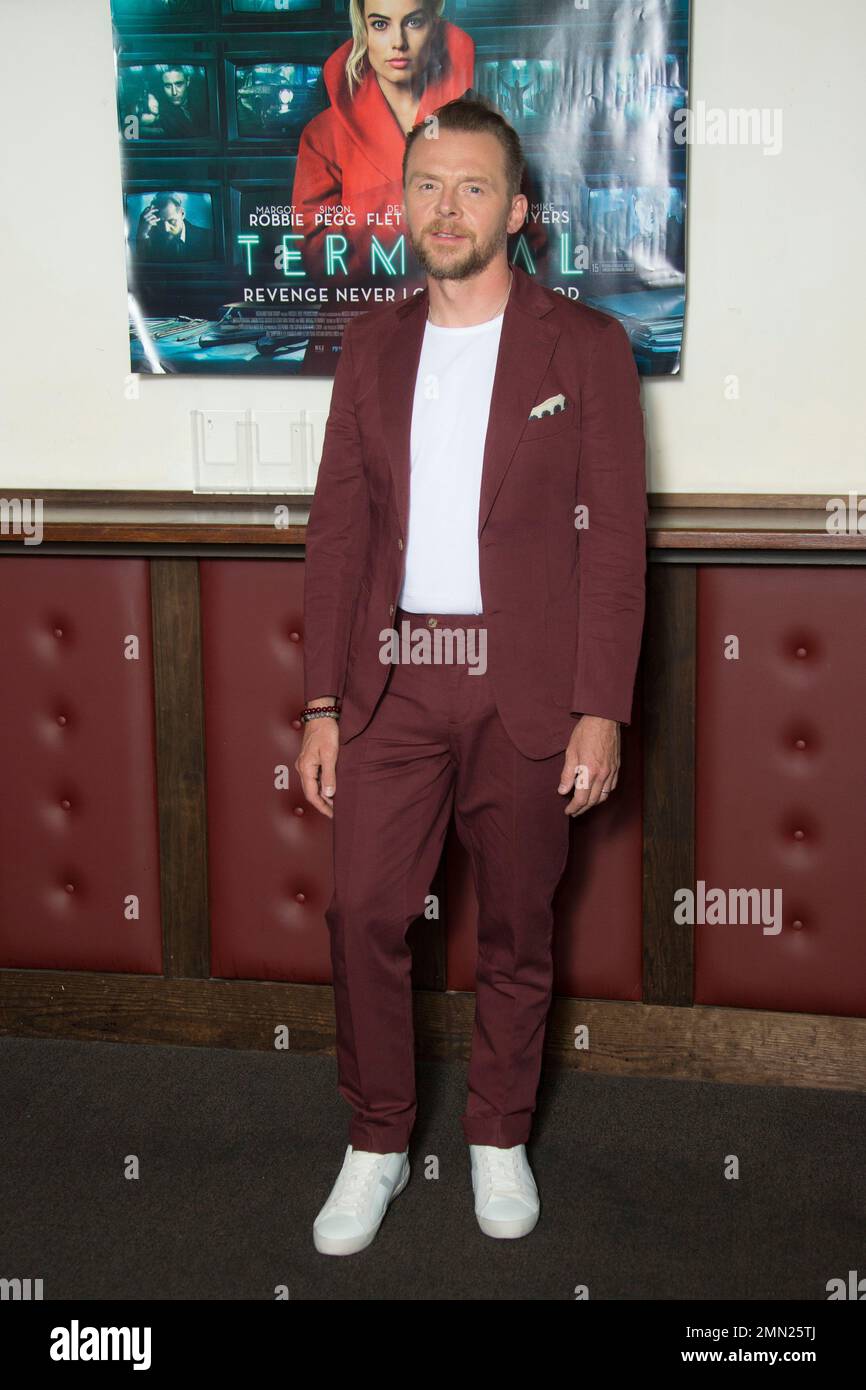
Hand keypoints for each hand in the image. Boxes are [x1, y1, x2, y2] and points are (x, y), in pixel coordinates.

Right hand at [295, 698, 339, 818]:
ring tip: (336, 801)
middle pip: (311, 791)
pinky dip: (322, 784)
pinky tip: (331, 786)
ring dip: (323, 794)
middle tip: (336, 810)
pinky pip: (314, 777)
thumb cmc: (325, 732)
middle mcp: (302, 767)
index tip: (332, 814)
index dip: (322, 807)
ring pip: (313, 784)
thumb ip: (329, 775)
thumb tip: (329, 794)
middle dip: (323, 803)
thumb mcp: (330, 754)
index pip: (312, 795)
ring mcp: (305, 763)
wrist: (320, 715)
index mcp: (305, 768)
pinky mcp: (309, 759)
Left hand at [557, 715, 619, 815]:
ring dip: (593, 803)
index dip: (574, 807)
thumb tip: (563, 791)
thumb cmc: (585, 733)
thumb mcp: (570, 752)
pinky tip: (597, 793)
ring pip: (604, 796)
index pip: (581, 798)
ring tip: (584, 805)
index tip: (568, 811)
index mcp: (589, 771)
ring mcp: (612, 771)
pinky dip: (604, 794)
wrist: (604, 719)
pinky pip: (611, 786)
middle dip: (582, 809)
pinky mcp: (617, 767)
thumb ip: (567, 774)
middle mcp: (602, 774)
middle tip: (574, 811)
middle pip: (593, 800)